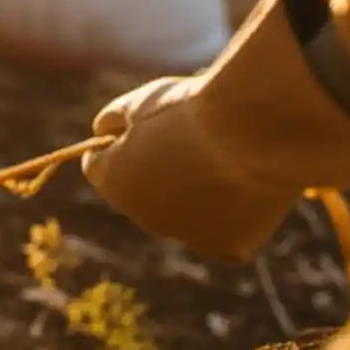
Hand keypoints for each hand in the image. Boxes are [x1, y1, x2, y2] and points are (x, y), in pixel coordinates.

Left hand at [81, 0, 349, 262]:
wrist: (251, 131)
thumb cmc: (195, 110)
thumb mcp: (142, 101)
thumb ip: (113, 120)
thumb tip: (104, 133)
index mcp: (112, 181)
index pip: (98, 165)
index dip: (117, 142)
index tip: (142, 126)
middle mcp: (143, 217)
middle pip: (146, 191)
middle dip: (160, 170)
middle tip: (196, 139)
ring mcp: (185, 235)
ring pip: (188, 212)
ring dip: (198, 193)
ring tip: (227, 157)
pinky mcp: (227, 247)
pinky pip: (227, 226)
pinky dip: (237, 210)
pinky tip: (248, 184)